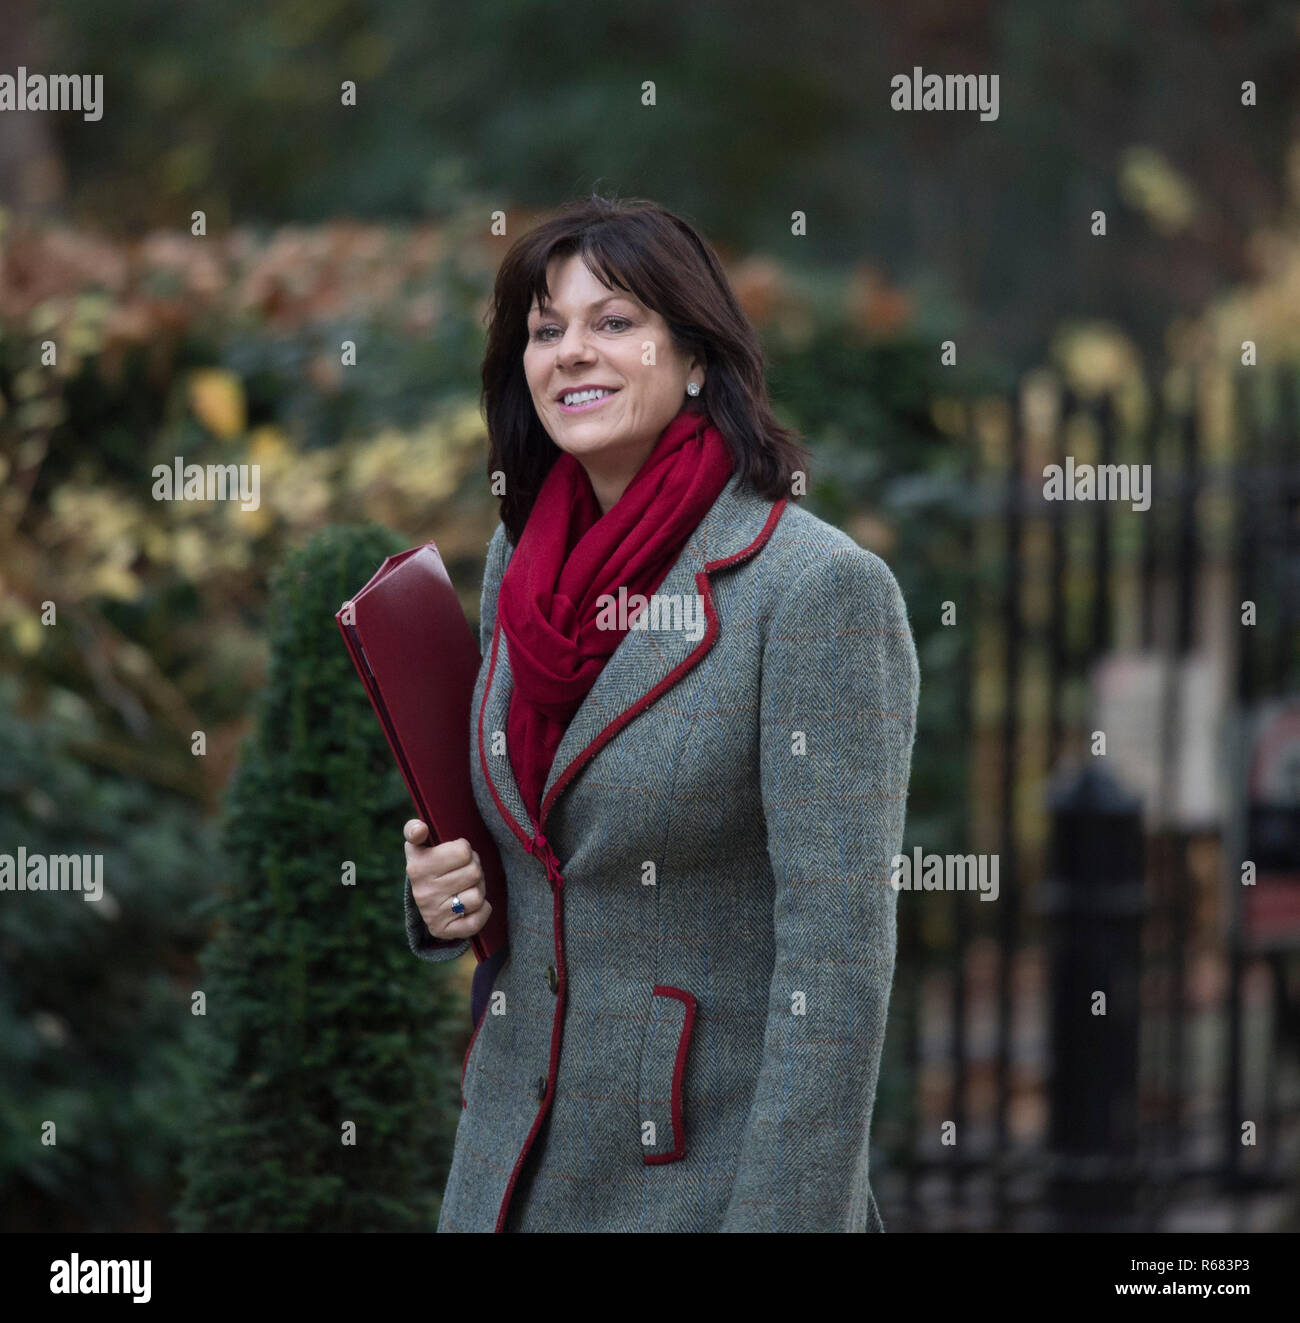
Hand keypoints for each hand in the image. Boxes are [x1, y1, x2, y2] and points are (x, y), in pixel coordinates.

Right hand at [403, 820, 491, 940]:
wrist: (424, 900)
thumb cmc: (429, 864)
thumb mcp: (418, 845)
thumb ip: (415, 829)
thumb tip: (420, 828)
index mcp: (417, 867)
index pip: (463, 851)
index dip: (465, 851)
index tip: (456, 854)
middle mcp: (423, 892)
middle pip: (474, 872)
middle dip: (474, 869)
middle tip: (464, 872)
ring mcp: (433, 914)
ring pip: (478, 895)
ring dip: (478, 889)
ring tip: (466, 886)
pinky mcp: (444, 931)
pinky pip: (476, 922)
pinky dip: (482, 912)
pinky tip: (471, 905)